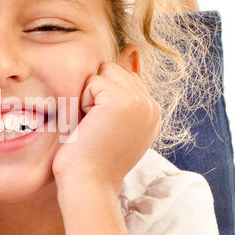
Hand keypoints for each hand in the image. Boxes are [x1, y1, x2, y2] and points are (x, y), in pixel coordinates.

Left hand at [51, 61, 160, 193]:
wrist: (89, 185)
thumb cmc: (91, 160)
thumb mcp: (112, 125)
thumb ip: (121, 95)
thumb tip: (131, 49)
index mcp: (151, 112)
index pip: (122, 78)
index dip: (102, 98)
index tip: (102, 129)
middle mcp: (151, 105)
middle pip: (113, 70)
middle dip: (95, 94)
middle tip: (95, 127)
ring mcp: (140, 102)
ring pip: (104, 73)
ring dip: (89, 96)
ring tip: (92, 125)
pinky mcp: (123, 101)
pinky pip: (93, 82)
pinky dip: (83, 102)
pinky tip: (89, 126)